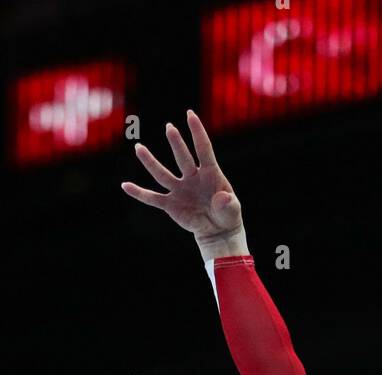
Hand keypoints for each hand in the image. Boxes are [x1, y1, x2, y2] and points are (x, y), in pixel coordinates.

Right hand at [121, 109, 242, 241]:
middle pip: (182, 158)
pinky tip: (126, 186)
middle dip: (176, 143)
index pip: (203, 149)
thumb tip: (221, 198)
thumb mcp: (232, 210)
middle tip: (170, 127)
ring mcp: (180, 189)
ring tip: (139, 148)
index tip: (190, 114)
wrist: (217, 230)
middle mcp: (192, 177)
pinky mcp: (170, 204)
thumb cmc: (226, 214)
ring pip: (162, 174)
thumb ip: (228, 204)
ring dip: (150, 162)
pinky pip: (152, 198)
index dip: (197, 132)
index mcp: (210, 173)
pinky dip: (139, 193)